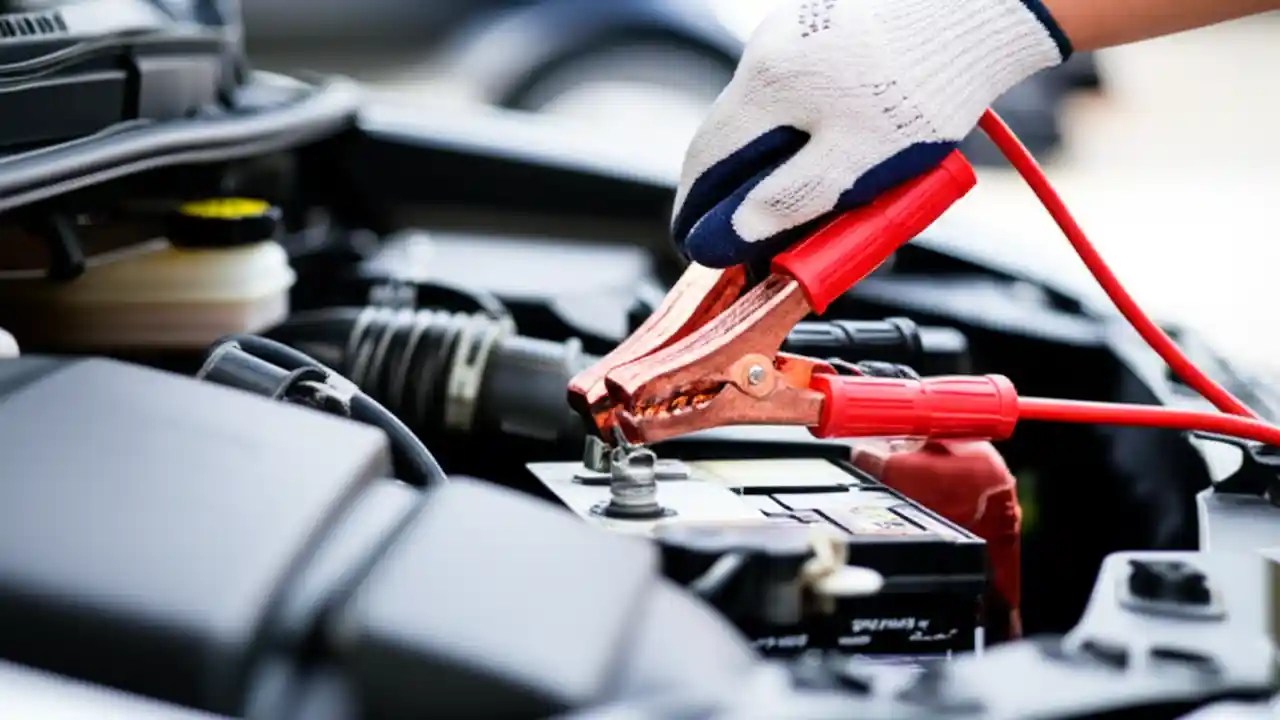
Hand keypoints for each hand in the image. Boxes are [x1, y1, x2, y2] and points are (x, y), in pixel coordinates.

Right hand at [673, 0, 1071, 267]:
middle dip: (735, 190)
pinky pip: (801, 89)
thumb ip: (787, 201)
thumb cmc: (926, 84)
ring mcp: (798, 32)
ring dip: (772, 159)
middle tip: (747, 235)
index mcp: (764, 86)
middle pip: (731, 136)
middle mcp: (769, 51)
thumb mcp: (852, 163)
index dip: (696, 212)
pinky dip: (804, 126)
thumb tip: (730, 235)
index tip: (698, 245)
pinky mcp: (830, 25)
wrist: (984, 10)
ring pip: (767, 112)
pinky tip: (838, 146)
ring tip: (807, 199)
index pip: (705, 161)